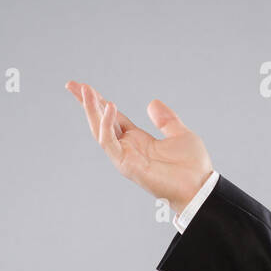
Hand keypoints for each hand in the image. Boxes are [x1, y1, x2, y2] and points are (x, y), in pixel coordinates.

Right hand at [65, 81, 212, 215]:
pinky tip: (109, 107)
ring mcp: (124, 156)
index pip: (112, 117)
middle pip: (100, 121)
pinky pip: (110, 142)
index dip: (99, 102)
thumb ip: (165, 119)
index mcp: (137, 139)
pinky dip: (107, 124)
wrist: (199, 186)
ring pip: (100, 130)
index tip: (84, 86)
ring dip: (92, 110)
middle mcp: (127, 147)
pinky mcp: (125, 164)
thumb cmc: (191, 166)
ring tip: (85, 90)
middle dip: (86, 103)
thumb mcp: (179, 134)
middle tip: (71, 84)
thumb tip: (152, 102)